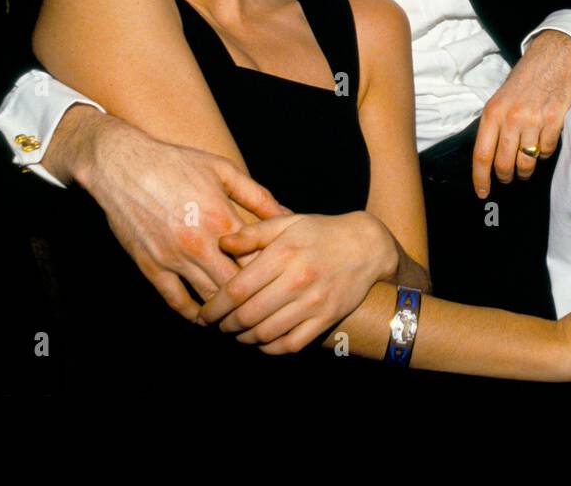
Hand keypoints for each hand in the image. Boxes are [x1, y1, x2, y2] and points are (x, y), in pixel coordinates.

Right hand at [74, 113, 287, 321]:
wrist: (122, 166)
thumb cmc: (177, 163)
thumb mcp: (223, 170)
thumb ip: (259, 196)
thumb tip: (290, 216)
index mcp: (221, 218)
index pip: (258, 260)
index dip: (273, 273)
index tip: (281, 278)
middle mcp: (199, 243)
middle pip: (237, 285)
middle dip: (253, 297)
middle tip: (267, 305)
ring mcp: (173, 258)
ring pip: (209, 299)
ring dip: (227, 311)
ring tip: (241, 316)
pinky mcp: (150, 267)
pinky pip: (176, 301)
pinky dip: (193, 313)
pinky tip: (205, 316)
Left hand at [200, 211, 397, 353]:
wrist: (367, 245)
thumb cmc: (321, 232)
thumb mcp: (287, 223)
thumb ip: (253, 234)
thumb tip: (221, 244)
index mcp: (284, 254)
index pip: (236, 290)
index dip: (214, 307)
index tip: (204, 314)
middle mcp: (298, 280)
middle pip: (248, 315)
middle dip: (225, 326)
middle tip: (218, 325)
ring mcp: (314, 302)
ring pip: (267, 333)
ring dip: (245, 338)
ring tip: (237, 333)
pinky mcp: (327, 318)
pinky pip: (292, 344)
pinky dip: (271, 348)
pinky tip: (262, 342)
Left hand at [472, 30, 570, 196]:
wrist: (552, 58)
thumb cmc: (524, 80)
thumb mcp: (499, 99)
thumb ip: (494, 126)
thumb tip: (488, 158)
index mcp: (492, 113)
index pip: (482, 155)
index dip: (481, 178)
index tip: (482, 192)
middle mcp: (511, 118)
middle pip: (504, 163)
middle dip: (507, 176)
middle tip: (509, 178)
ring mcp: (533, 120)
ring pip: (527, 161)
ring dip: (526, 169)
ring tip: (526, 166)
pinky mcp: (554, 121)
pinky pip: (546, 151)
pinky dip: (544, 153)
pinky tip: (542, 144)